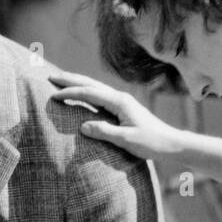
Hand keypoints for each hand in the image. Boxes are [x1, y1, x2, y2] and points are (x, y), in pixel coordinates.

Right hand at [48, 69, 184, 160]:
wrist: (170, 144)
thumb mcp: (126, 140)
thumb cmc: (151, 143)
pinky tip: (82, 94)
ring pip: (95, 88)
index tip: (54, 95)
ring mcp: (122, 102)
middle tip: (50, 77)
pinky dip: (87, 92)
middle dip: (70, 80)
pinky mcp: (123, 108)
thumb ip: (104, 132)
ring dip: (77, 84)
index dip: (71, 93)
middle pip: (90, 84)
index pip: (89, 93)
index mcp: (119, 102)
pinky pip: (100, 96)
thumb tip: (82, 126)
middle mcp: (120, 98)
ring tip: (61, 81)